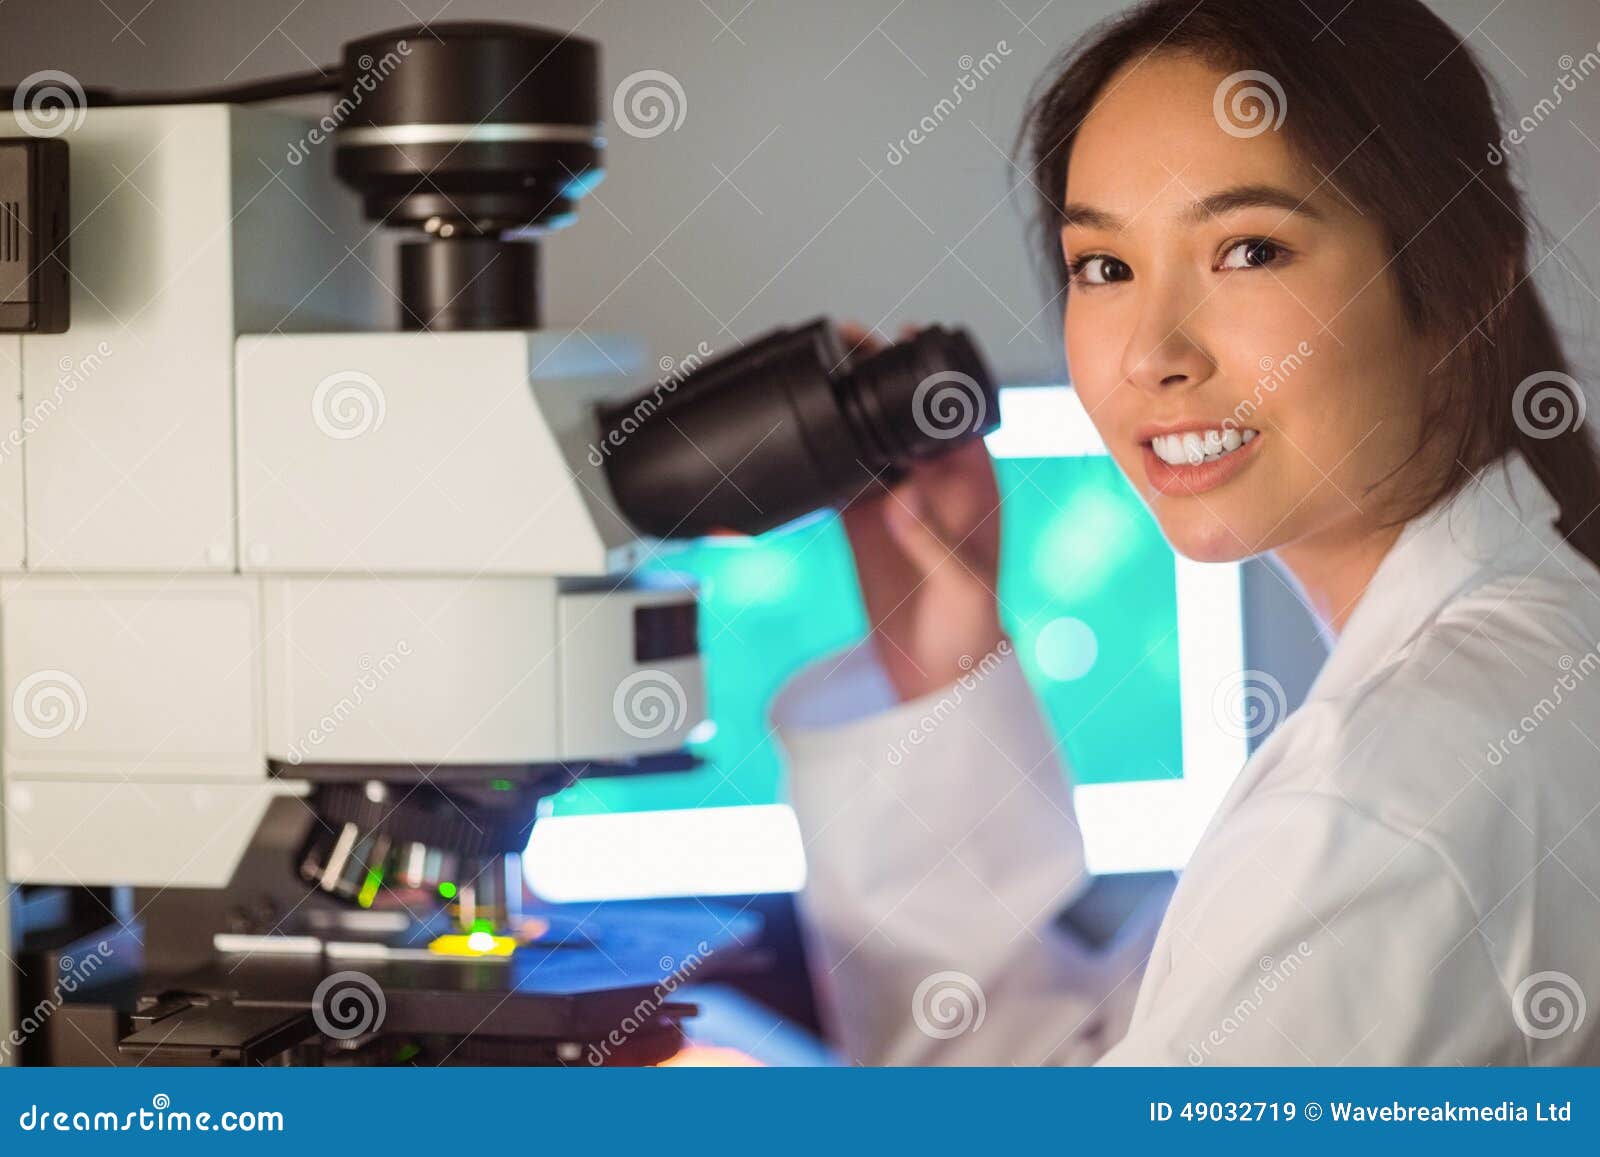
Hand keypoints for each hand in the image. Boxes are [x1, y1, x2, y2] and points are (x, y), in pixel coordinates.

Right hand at [836, 321, 1009, 702]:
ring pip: (868, 437)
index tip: (907, 338)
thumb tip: (905, 496)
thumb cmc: (973, 632)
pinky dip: (820, 456)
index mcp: (975, 483)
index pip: (955, 412)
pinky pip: (839, 477)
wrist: (936, 676)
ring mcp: (896, 500)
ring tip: (816, 373)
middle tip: (844, 345)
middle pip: (904, 413)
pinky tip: (799, 436)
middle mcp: (935, 483)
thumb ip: (935, 541)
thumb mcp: (963, 585)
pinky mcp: (862, 522)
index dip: (934, 373)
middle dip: (876, 377)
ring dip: (844, 408)